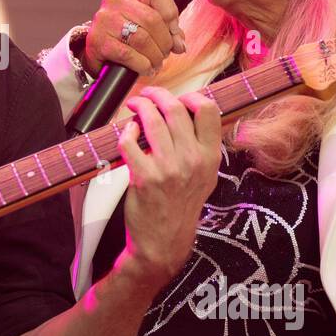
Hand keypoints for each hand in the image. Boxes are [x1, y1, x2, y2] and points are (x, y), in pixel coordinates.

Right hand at [82, 0, 186, 76]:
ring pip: (142, 39)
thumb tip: (180, 46)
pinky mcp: (98, 40)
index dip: (172, 16)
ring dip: (155, 56)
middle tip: (165, 55)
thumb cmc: (125, 34)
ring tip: (156, 63)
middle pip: (152, 20)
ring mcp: (105, 19)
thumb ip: (167, 29)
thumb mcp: (146, 23)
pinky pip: (128, 54)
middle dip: (164, 42)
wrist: (97, 49)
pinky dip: (142, 65)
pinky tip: (145, 69)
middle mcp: (115, 0)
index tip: (175, 35)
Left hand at [117, 88, 221, 288]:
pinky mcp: (144, 176)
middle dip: (157, 94)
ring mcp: (169, 168)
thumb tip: (190, 114)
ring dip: (139, 106)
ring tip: (133, 105)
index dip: (191, 96)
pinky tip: (127, 132)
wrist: (164, 241)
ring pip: (152, 120)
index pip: (208, 110)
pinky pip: (130, 142)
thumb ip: (201, 147)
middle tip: (147, 94)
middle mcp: (192, 160)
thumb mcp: (205, 177)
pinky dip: (126, 131)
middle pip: (176, 108)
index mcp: (210, 157)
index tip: (178, 97)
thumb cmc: (182, 206)